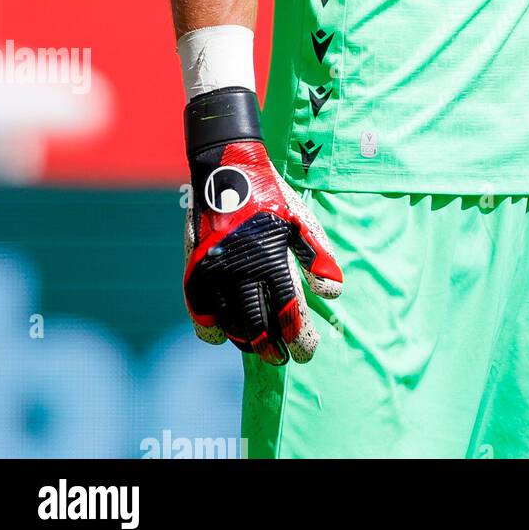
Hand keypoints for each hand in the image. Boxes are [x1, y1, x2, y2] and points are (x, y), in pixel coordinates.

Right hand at [184, 87, 342, 364]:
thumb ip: (319, 257)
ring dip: (245, 340)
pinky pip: (199, 310)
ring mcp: (214, 272)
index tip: (307, 352)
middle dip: (272, 347)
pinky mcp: (194, 269)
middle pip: (257, 326)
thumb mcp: (302, 221)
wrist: (228, 170)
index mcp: (271, 259)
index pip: (288, 312)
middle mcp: (240, 271)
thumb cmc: (272, 197)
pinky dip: (210, 328)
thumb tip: (333, 294)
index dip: (300, 336)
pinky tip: (222, 336)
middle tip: (284, 358)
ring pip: (228, 322)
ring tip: (259, 348)